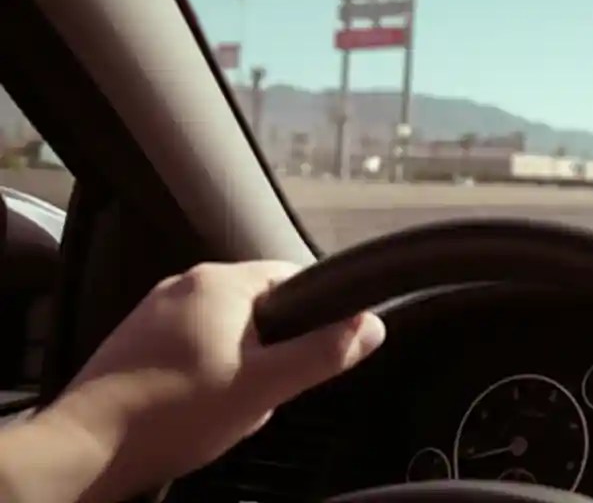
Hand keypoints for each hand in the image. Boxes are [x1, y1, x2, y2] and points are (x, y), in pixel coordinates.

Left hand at [42, 260, 385, 502]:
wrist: (87, 446)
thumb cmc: (178, 412)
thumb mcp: (266, 388)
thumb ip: (324, 353)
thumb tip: (373, 325)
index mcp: (221, 281)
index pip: (293, 277)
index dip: (315, 315)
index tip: (315, 354)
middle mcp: (186, 282)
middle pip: (259, 306)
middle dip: (272, 349)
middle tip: (267, 391)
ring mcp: (155, 309)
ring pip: (225, 329)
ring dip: (238, 363)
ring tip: (227, 405)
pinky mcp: (134, 338)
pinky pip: (191, 344)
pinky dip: (203, 371)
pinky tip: (195, 407)